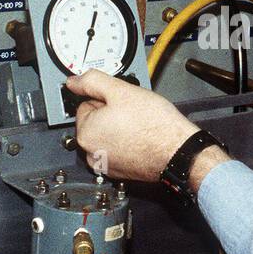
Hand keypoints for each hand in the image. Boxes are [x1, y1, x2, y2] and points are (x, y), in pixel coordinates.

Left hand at [68, 69, 228, 188]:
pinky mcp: (120, 172)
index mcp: (85, 133)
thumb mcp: (121, 90)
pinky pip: (117, 150)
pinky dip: (126, 144)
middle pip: (95, 122)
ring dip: (118, 129)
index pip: (86, 104)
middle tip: (133, 112)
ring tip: (139, 125)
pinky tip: (141, 138)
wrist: (178, 151)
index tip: (122, 101)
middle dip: (111, 114)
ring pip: (106, 136)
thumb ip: (92, 81)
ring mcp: (105, 165)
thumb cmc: (155, 125)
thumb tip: (74, 81)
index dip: (106, 99)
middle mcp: (90, 153)